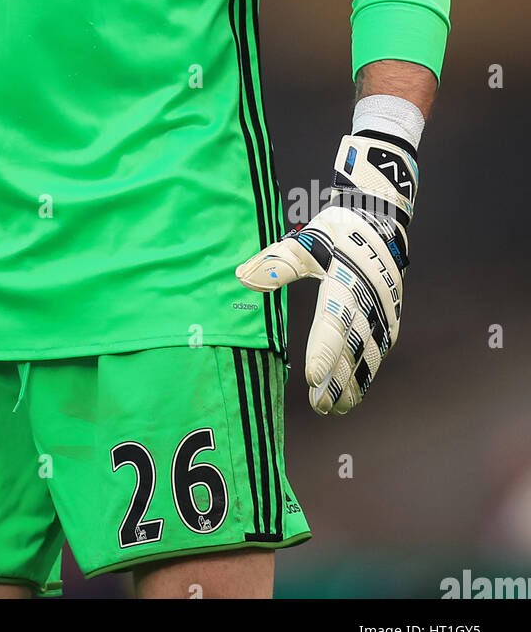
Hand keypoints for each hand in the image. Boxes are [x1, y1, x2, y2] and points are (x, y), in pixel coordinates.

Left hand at [236, 133, 415, 415]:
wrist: (380, 221)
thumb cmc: (336, 230)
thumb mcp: (305, 239)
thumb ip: (275, 262)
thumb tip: (241, 277)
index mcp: (347, 282)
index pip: (334, 322)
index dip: (324, 351)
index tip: (312, 377)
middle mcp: (370, 302)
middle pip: (353, 348)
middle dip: (337, 380)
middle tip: (318, 407)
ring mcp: (384, 313)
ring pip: (368, 357)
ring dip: (352, 384)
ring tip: (333, 409)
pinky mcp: (389, 320)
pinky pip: (377, 353)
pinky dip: (365, 376)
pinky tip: (351, 395)